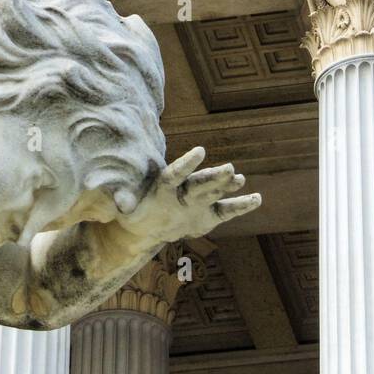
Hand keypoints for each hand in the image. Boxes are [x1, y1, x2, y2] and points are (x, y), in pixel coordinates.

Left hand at [113, 147, 259, 245]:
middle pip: (200, 181)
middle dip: (213, 176)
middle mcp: (185, 188)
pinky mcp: (209, 213)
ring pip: (215, 191)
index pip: (176, 172)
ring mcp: (199, 200)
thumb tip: (116, 202)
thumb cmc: (137, 210)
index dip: (187, 163)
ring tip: (240, 179)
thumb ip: (123, 202)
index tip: (199, 151)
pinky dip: (241, 205)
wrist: (151, 222)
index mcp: (165, 184)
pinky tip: (257, 199)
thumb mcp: (127, 208)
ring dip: (227, 185)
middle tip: (230, 168)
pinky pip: (226, 210)